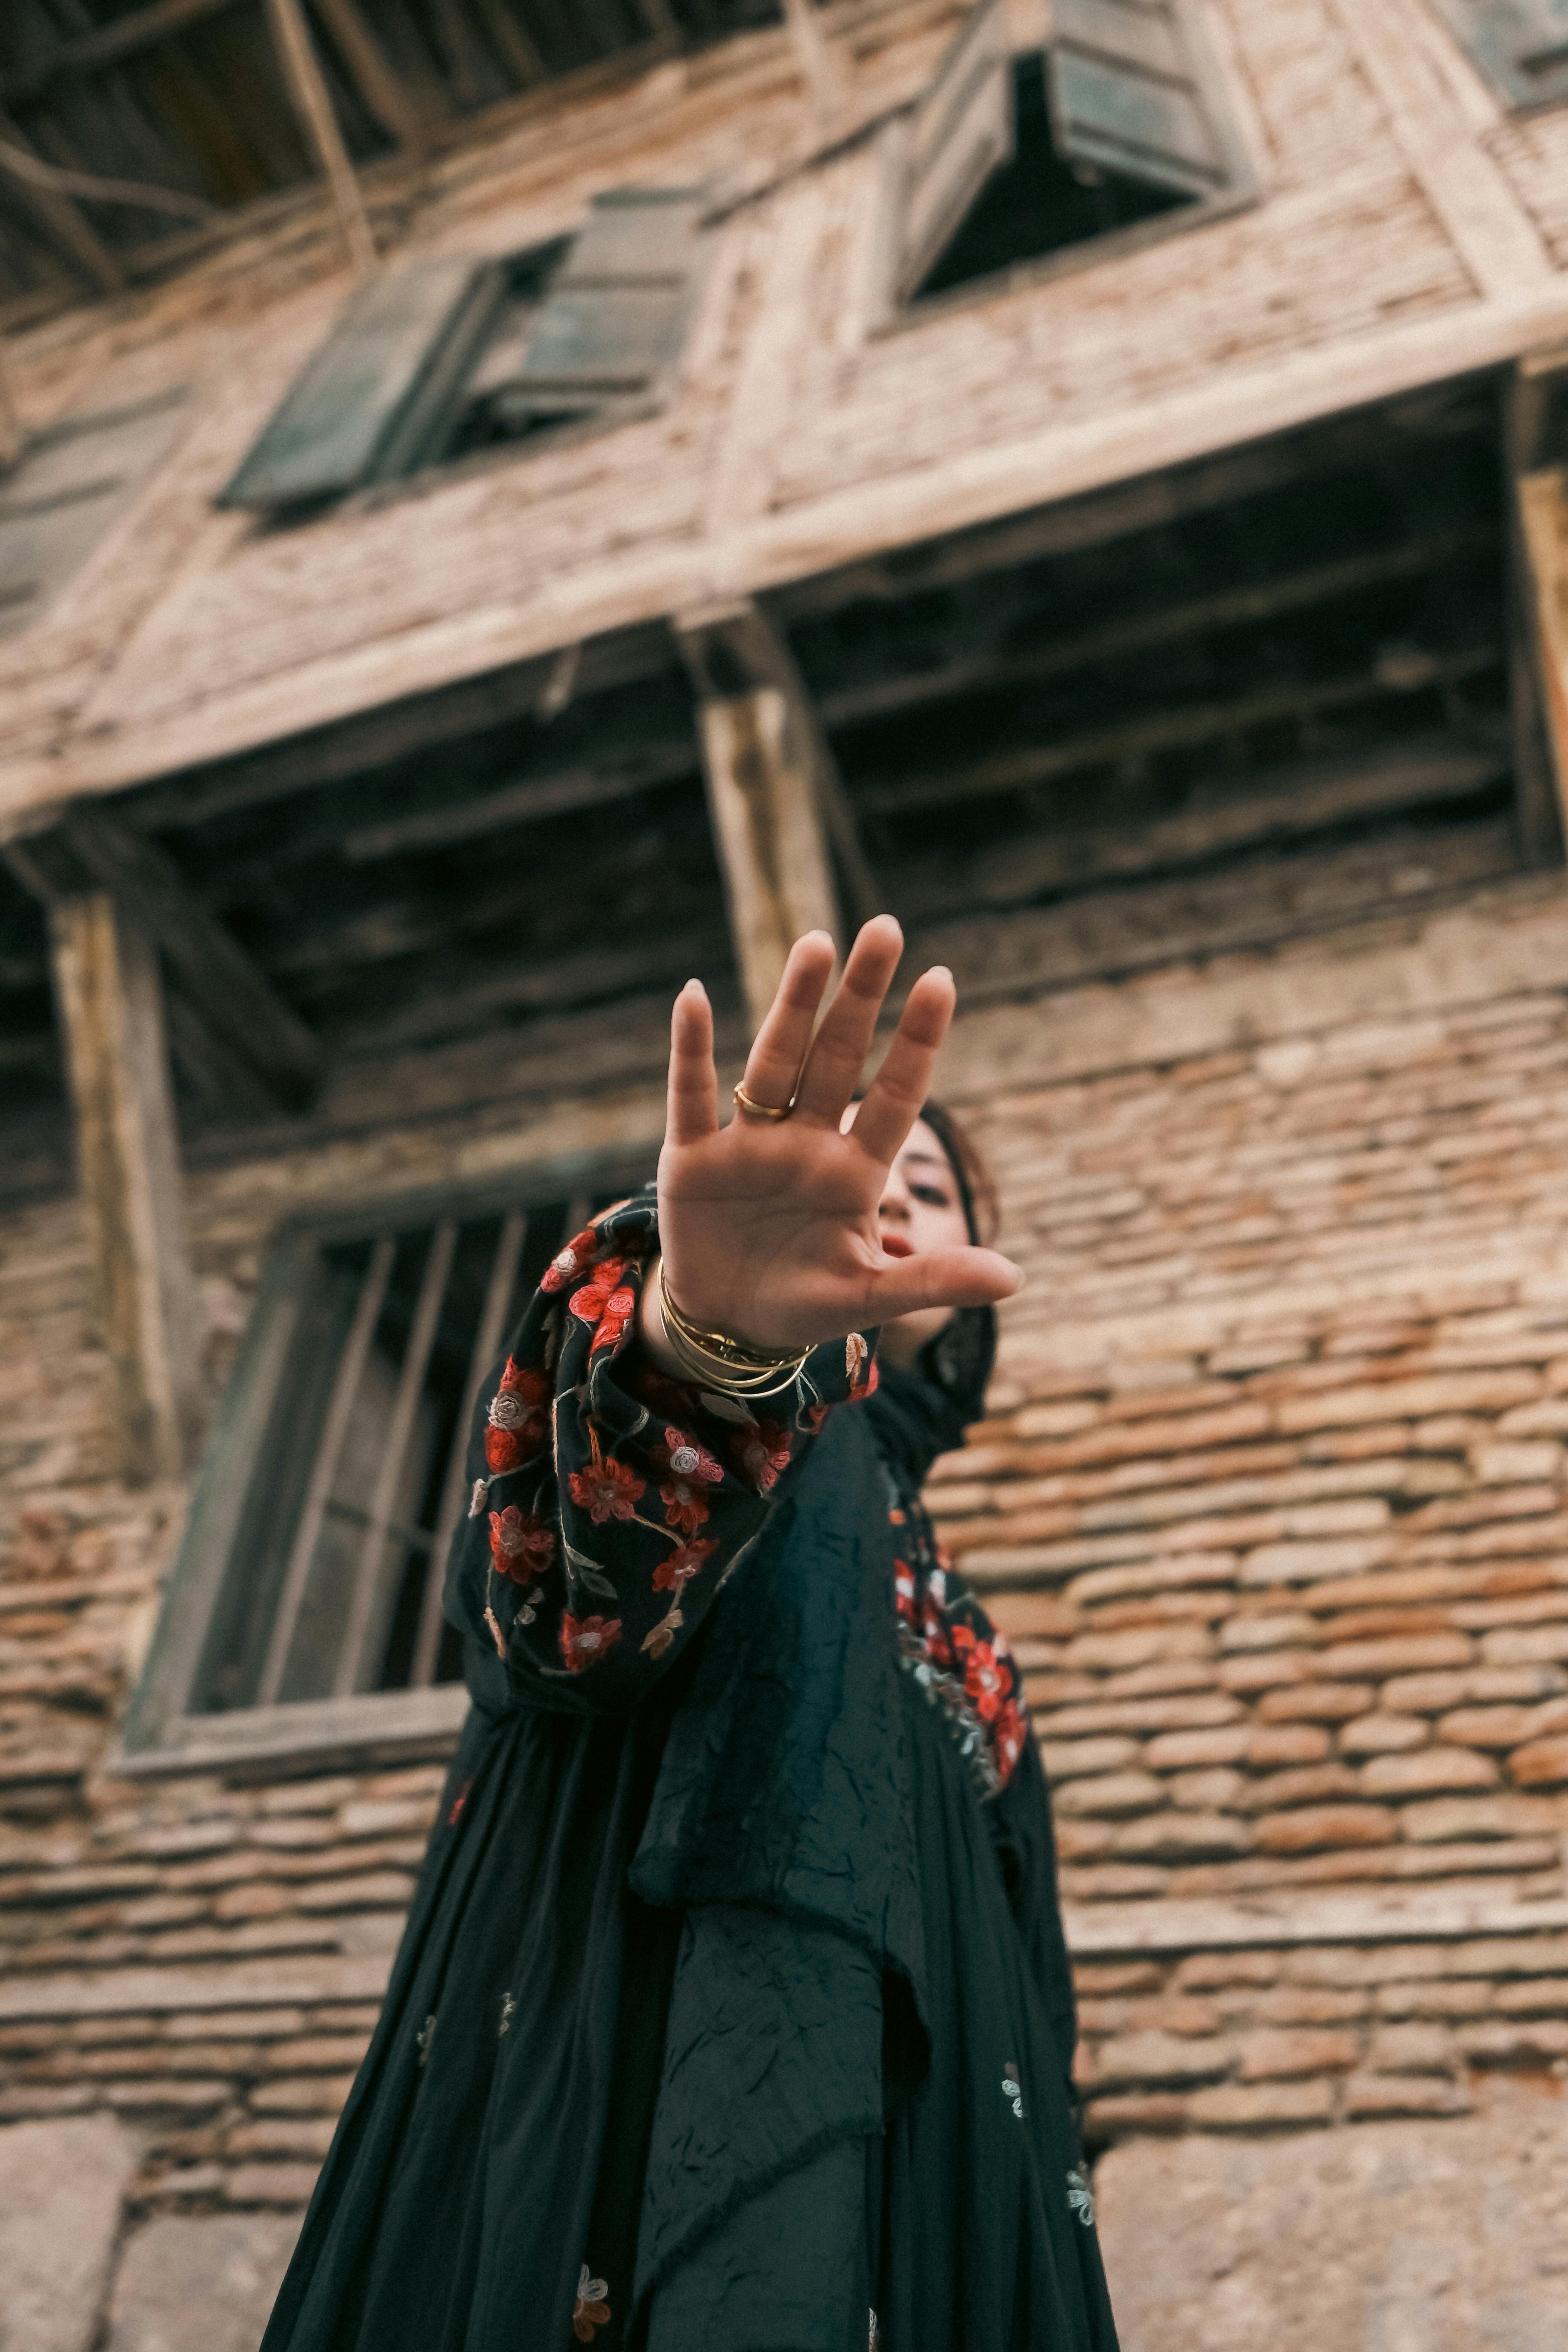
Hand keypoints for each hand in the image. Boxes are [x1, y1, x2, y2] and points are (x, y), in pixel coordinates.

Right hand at [651, 915, 1021, 1354]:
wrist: (729, 1327)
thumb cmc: (804, 1305)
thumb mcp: (867, 1298)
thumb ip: (933, 1282)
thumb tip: (1015, 1279)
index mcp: (855, 1171)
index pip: (896, 1095)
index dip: (916, 1041)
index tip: (942, 980)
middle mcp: (806, 1142)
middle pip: (837, 1056)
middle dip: (860, 995)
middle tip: (886, 928)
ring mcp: (749, 1145)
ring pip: (775, 1061)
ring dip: (793, 1004)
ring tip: (817, 942)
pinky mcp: (692, 1160)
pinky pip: (691, 1095)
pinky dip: (690, 1050)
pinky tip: (693, 997)